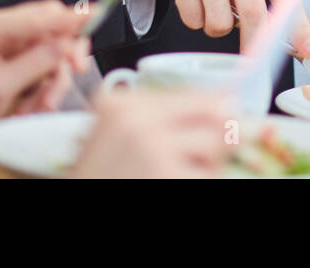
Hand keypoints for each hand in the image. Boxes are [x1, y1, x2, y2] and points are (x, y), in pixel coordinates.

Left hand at [0, 0, 90, 170]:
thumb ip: (35, 63)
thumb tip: (66, 44)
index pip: (39, 15)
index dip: (70, 16)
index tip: (97, 13)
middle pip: (50, 28)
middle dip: (62, 58)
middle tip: (71, 77)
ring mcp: (6, 39)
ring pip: (51, 48)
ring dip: (52, 79)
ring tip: (39, 105)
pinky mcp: (13, 53)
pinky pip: (44, 60)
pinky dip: (45, 83)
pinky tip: (32, 102)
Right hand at [66, 88, 233, 177]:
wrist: (79, 216)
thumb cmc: (98, 177)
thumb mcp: (117, 136)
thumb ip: (162, 116)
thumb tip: (227, 107)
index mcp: (122, 104)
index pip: (197, 93)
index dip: (220, 108)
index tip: (230, 116)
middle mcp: (135, 120)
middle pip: (215, 112)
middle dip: (222, 134)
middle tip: (209, 153)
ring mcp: (151, 149)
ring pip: (218, 145)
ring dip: (210, 164)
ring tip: (178, 172)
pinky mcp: (166, 176)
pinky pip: (209, 176)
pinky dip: (201, 180)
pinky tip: (171, 180)